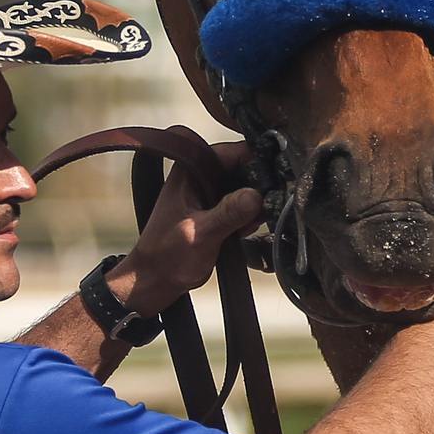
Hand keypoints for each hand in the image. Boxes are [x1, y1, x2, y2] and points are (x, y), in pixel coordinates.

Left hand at [119, 154, 265, 311]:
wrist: (156, 281)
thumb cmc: (167, 256)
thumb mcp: (201, 233)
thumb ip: (228, 213)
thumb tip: (256, 195)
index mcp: (191, 169)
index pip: (232, 152)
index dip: (257, 161)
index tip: (277, 178)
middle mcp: (202, 175)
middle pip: (245, 167)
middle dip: (259, 186)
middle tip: (264, 209)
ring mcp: (210, 193)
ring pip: (248, 187)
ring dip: (257, 204)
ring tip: (250, 225)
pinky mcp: (218, 210)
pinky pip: (244, 204)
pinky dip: (251, 216)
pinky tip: (246, 231)